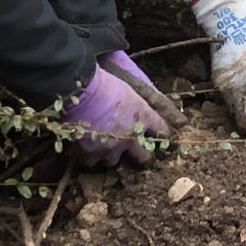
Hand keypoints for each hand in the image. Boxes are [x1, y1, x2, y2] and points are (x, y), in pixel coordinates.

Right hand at [66, 51, 181, 166]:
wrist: (81, 92)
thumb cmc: (105, 83)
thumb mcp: (130, 90)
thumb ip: (138, 105)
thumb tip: (138, 109)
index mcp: (143, 117)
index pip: (162, 130)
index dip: (164, 134)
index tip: (164, 136)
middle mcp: (131, 137)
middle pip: (144, 158)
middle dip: (143, 158)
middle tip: (140, 157)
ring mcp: (111, 148)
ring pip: (114, 161)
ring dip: (110, 155)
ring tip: (103, 148)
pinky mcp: (91, 154)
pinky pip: (91, 162)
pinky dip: (89, 157)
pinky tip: (85, 148)